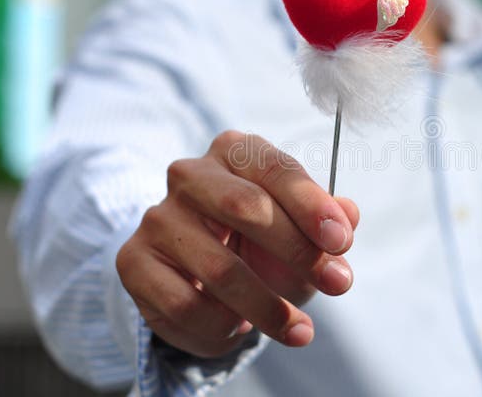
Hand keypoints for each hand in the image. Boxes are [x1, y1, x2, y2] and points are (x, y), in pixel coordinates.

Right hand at [116, 131, 358, 357]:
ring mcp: (158, 216)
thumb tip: (349, 215)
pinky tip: (239, 329)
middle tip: (337, 285)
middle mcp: (191, 174)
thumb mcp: (300, 228)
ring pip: (220, 268)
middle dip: (299, 252)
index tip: (342, 243)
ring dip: (269, 307)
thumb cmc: (259, 241)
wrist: (197, 272)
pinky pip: (186, 305)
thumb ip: (328, 220)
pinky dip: (223, 326)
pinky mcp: (133, 261)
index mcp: (236, 152)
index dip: (313, 206)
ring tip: (299, 330)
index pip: (277, 169)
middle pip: (248, 207)